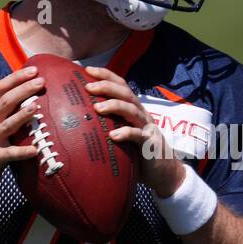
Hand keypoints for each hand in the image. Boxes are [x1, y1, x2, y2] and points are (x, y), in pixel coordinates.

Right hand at [0, 66, 43, 197]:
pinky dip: (23, 152)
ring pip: (6, 124)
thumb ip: (6, 117)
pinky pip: (9, 154)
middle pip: (5, 102)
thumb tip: (29, 102)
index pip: (0, 89)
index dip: (16, 78)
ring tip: (36, 107)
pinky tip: (35, 150)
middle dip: (23, 90)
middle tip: (40, 81)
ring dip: (21, 115)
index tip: (33, 70)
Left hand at [83, 66, 185, 196]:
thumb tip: (79, 119)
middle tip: (89, 87)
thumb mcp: (122, 134)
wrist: (163, 173)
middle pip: (126, 93)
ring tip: (97, 108)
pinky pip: (138, 136)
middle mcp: (141, 115)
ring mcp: (147, 128)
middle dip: (107, 87)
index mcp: (134, 109)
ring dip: (114, 106)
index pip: (121, 86)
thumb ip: (109, 125)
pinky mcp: (151, 144)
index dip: (106, 75)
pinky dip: (126, 133)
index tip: (87, 70)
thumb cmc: (138, 153)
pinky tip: (113, 135)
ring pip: (132, 111)